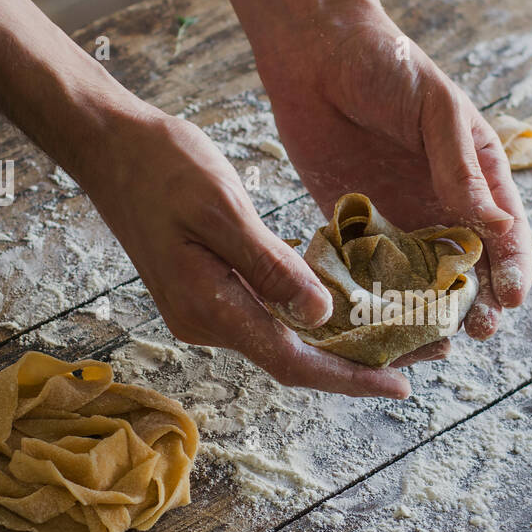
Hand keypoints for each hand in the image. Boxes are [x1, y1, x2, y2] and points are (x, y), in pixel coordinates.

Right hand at [75, 105, 419, 397]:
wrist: (106, 145)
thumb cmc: (161, 167)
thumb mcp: (223, 210)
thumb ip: (270, 266)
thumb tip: (320, 319)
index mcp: (211, 308)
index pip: (293, 362)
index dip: (351, 378)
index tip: (401, 386)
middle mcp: (208, 321)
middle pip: (296, 359)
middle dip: (360, 362)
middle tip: (425, 351)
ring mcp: (205, 308)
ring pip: (285, 339)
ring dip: (342, 340)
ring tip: (403, 332)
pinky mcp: (208, 289)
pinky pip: (270, 314)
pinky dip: (313, 315)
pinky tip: (348, 304)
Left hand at [253, 2, 531, 342]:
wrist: (312, 49)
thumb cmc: (386, 65)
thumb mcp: (435, 110)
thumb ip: (461, 167)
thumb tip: (497, 226)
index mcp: (476, 174)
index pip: (506, 233)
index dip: (512, 270)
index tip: (511, 302)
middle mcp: (442, 203)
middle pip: (468, 268)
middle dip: (475, 304)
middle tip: (474, 333)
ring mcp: (398, 217)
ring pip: (421, 280)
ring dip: (427, 313)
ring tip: (429, 341)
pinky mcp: (353, 224)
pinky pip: (370, 270)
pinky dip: (376, 299)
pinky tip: (376, 322)